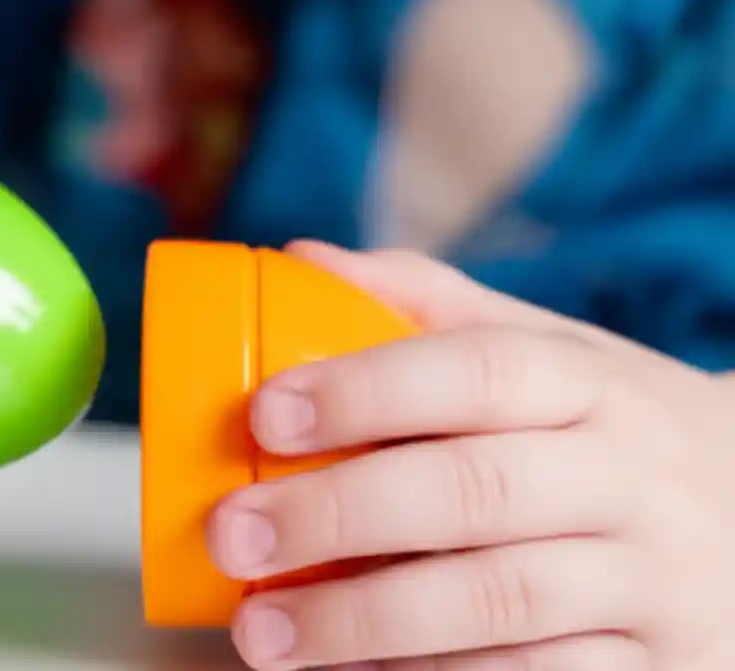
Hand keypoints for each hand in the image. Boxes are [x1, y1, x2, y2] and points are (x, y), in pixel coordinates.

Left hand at [208, 242, 734, 669]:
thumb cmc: (613, 429)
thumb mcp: (552, 354)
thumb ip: (428, 307)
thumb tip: (299, 257)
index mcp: (593, 383)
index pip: (479, 371)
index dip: (367, 390)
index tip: (266, 414)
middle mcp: (631, 476)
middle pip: (474, 491)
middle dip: (338, 516)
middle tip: (233, 534)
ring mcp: (649, 579)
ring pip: (498, 600)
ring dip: (364, 618)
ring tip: (260, 630)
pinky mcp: (655, 666)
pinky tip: (348, 669)